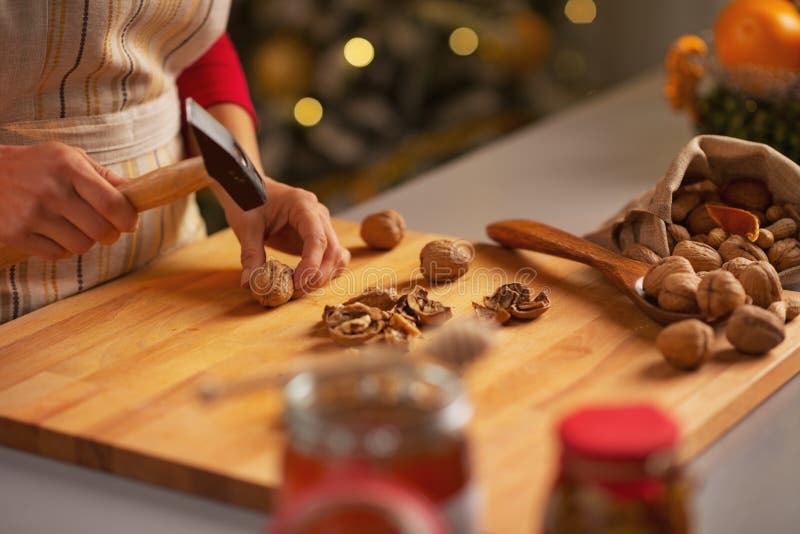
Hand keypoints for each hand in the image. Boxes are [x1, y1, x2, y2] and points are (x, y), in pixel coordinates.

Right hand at [0, 142, 137, 259]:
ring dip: (85, 241)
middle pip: (101, 231)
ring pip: (82, 246)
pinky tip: (53, 232)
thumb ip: (104, 177)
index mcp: (68, 167)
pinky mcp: (16, 234)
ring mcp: (32, 214)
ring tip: (74, 226)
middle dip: (110, 234)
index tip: (129, 222)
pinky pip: (57, 255)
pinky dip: (62, 249)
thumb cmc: (37, 166)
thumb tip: (139, 192)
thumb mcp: (70, 158)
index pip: (112, 204)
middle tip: (104, 228)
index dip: (128, 219)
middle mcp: (51, 190)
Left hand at [224, 180, 349, 291]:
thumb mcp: (246, 227)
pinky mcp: (318, 236)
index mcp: (303, 205)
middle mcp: (318, 214)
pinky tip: (306, 281)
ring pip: (337, 255)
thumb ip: (250, 255)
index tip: (297, 283)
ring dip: (324, 275)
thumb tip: (250, 283)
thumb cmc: (248, 201)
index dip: (311, 264)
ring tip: (300, 288)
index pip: (317, 238)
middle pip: (333, 249)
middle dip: (318, 275)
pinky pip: (332, 256)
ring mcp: (321, 225)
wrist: (249, 187)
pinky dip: (324, 271)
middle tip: (296, 292)